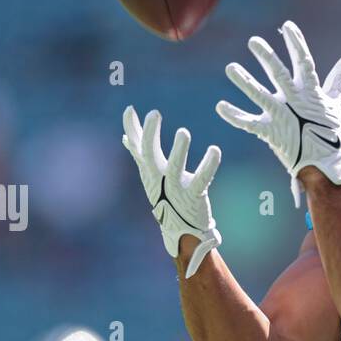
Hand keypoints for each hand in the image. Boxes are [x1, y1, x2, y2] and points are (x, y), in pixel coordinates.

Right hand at [122, 107, 221, 277]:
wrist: (182, 230)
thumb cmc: (167, 197)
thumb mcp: (150, 175)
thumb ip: (139, 154)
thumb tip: (126, 136)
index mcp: (150, 170)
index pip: (138, 146)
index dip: (132, 128)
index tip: (130, 109)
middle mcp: (160, 178)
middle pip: (150, 154)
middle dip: (150, 134)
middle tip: (154, 113)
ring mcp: (176, 189)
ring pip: (174, 168)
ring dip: (178, 150)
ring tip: (183, 132)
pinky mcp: (194, 196)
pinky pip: (202, 179)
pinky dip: (208, 165)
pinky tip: (215, 150)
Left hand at [215, 21, 340, 205]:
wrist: (324, 165)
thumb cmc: (331, 133)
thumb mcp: (335, 104)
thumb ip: (337, 81)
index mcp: (310, 92)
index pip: (304, 63)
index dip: (297, 44)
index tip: (288, 26)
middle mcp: (294, 101)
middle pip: (278, 74)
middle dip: (266, 57)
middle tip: (253, 41)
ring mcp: (281, 116)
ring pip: (259, 95)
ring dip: (244, 81)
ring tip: (230, 68)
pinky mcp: (270, 132)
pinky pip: (248, 123)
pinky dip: (234, 116)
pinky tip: (220, 106)